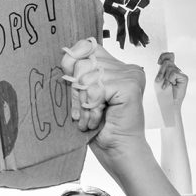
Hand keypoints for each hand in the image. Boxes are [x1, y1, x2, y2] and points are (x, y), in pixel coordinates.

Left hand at [60, 37, 147, 170]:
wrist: (117, 150)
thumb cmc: (99, 126)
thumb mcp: (82, 94)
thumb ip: (76, 73)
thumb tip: (65, 53)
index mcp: (114, 66)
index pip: (87, 46)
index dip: (72, 60)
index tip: (70, 81)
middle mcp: (125, 67)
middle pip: (83, 63)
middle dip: (76, 91)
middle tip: (81, 111)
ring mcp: (130, 75)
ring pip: (87, 77)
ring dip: (84, 103)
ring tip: (90, 118)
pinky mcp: (130, 85)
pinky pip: (97, 88)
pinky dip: (92, 107)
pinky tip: (98, 119)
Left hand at [155, 51, 187, 114]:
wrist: (168, 103)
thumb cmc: (161, 92)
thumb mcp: (157, 79)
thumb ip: (159, 70)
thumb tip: (158, 62)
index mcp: (167, 69)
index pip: (168, 56)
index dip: (164, 56)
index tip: (158, 62)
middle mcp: (174, 70)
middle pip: (167, 61)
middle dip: (160, 71)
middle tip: (158, 80)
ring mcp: (180, 74)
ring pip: (170, 67)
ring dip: (164, 77)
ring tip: (164, 85)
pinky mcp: (184, 77)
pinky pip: (174, 73)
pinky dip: (169, 79)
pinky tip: (169, 86)